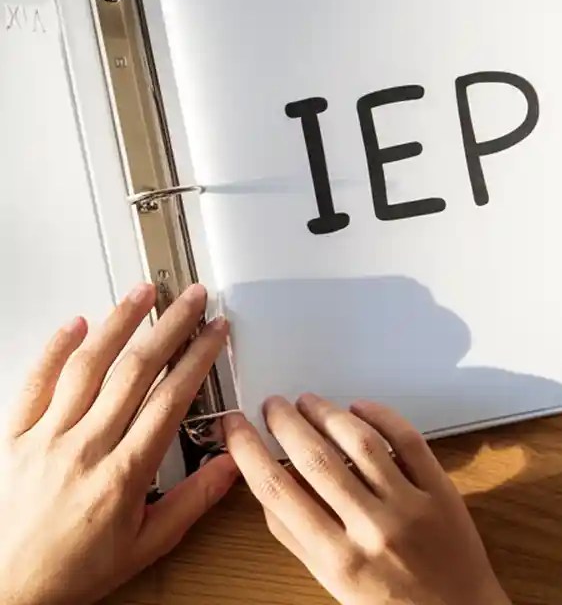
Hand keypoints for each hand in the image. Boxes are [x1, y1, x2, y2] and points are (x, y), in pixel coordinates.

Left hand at [0, 283, 237, 604]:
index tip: (214, 334)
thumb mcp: (148, 544)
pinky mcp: (14, 437)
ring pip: (87, 366)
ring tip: (141, 295)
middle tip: (190, 299)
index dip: (198, 358)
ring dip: (118, 323)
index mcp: (124, 474)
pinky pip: (35, 383)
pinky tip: (74, 325)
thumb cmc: (74, 570)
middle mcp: (84, 448)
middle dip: (169, 326)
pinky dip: (55, 350)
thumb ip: (194, 501)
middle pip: (135, 370)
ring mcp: (45, 438)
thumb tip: (230, 465)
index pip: (171, 399)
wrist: (11, 589)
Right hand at [224, 396, 509, 604]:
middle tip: (272, 406)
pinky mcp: (441, 491)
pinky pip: (408, 441)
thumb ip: (299, 539)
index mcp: (337, 560)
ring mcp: (410, 507)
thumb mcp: (332, 583)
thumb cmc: (393, 604)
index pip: (278, 493)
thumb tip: (269, 486)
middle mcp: (372, 531)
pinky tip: (359, 408)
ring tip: (308, 402)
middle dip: (285, 424)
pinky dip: (381, 417)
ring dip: (327, 414)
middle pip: (315, 460)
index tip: (235, 428)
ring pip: (361, 443)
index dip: (248, 452)